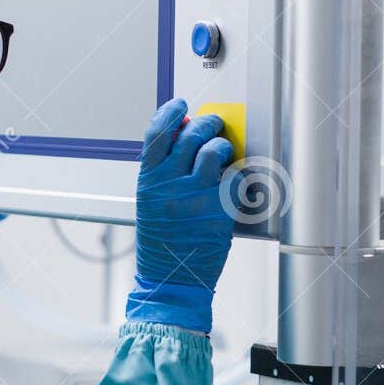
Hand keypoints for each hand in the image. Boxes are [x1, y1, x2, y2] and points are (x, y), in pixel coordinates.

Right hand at [125, 98, 234, 333]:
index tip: (180, 105)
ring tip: (222, 151)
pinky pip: (234, 177)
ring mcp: (195, 195)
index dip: (169, 112)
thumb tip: (181, 136)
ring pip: (213, 150)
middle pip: (190, 134)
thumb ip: (162, 171)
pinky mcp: (219, 208)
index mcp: (148, 181)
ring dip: (222, 145)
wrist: (170, 280)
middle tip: (212, 126)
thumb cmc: (162, 244)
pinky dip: (235, 175)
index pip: (156, 133)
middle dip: (205, 124)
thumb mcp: (150, 202)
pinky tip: (230, 182)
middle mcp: (169, 184)